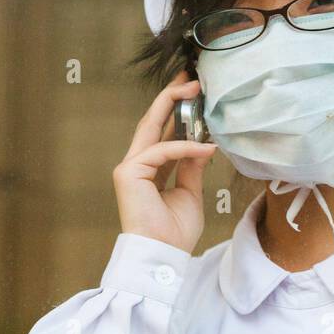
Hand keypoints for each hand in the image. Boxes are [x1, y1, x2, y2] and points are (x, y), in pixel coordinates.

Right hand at [113, 72, 215, 251]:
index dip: (175, 111)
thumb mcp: (190, 192)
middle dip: (171, 97)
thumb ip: (192, 166)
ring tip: (195, 91)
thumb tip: (202, 142)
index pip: (162, 132)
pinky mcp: (129, 173)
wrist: (164, 255)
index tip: (192, 92)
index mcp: (150, 169)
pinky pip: (162, 151)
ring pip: (151, 127)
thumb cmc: (175, 232)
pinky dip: (185, 147)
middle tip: (189, 77)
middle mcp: (136, 164)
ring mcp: (130, 167)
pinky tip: (204, 146)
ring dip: (173, 106)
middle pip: (152, 122)